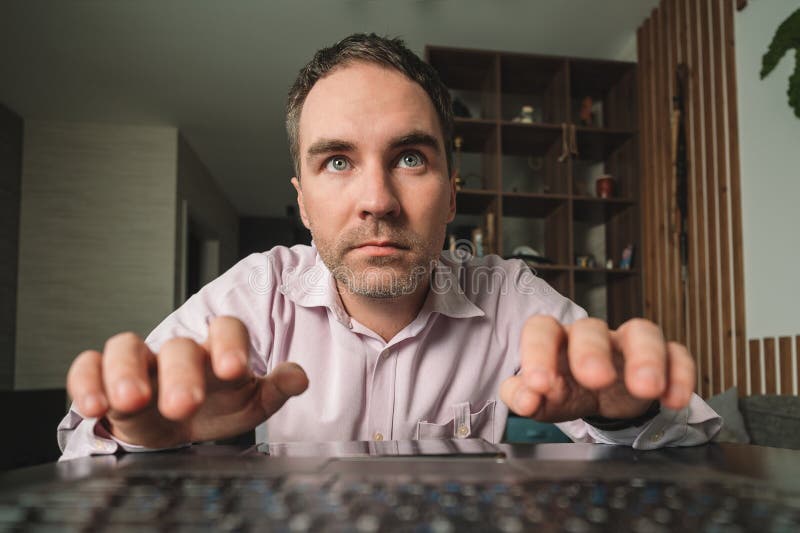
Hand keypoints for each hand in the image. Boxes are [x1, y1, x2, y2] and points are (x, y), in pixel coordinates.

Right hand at [66, 316, 308, 447]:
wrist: (176, 426)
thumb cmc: (216, 408)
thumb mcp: (251, 403)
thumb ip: (275, 388)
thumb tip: (299, 377)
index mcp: (217, 350)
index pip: (226, 328)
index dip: (229, 344)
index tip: (232, 369)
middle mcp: (179, 350)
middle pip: (178, 346)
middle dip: (180, 374)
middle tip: (182, 404)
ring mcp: (140, 361)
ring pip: (126, 347)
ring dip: (126, 371)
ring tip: (131, 401)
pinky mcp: (105, 376)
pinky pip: (88, 365)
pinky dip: (87, 381)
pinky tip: (94, 405)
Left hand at [499, 316, 694, 422]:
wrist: (601, 399)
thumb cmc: (566, 390)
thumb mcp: (542, 398)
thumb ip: (523, 397)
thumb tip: (525, 399)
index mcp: (557, 340)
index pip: (542, 329)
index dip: (538, 352)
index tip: (540, 384)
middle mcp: (592, 336)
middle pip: (591, 328)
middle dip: (592, 352)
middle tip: (595, 379)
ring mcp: (628, 344)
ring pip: (641, 332)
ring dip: (646, 358)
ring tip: (646, 388)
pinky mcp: (662, 357)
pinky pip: (676, 354)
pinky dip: (680, 374)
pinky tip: (674, 399)